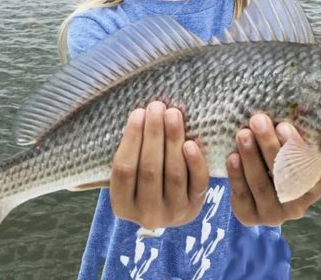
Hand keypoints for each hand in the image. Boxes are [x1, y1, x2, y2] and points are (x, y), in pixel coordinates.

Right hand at [110, 101, 209, 228]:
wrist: (169, 206)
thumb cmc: (142, 179)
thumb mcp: (130, 174)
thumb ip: (128, 154)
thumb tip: (138, 117)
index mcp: (122, 206)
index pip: (124, 170)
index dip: (131, 139)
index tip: (138, 113)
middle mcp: (147, 214)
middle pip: (149, 170)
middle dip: (153, 134)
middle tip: (157, 107)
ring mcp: (173, 213)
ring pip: (174, 174)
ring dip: (173, 140)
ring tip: (173, 114)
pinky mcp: (195, 206)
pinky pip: (197, 183)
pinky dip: (195, 162)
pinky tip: (191, 142)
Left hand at [226, 114, 320, 225]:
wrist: (256, 186)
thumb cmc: (277, 158)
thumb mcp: (289, 147)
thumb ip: (294, 131)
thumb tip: (304, 104)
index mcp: (314, 186)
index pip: (307, 166)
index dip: (294, 146)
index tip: (283, 125)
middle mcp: (298, 206)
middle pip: (282, 174)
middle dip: (269, 144)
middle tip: (257, 121)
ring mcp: (274, 215)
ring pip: (261, 184)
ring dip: (251, 157)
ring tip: (242, 134)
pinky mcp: (250, 218)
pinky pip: (243, 195)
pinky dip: (237, 175)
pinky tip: (232, 156)